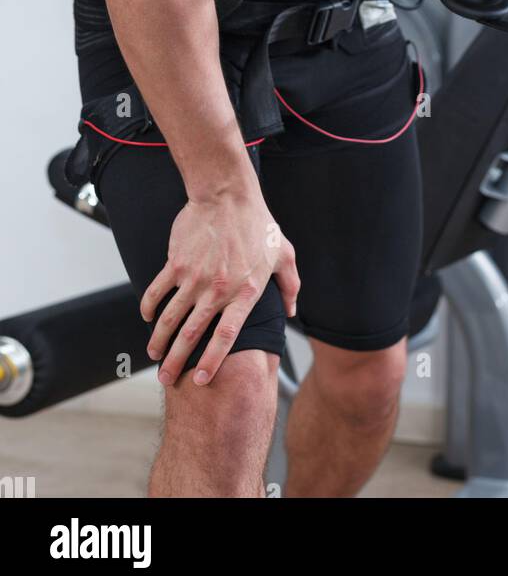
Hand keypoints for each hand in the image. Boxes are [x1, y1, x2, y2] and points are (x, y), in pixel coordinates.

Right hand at [141, 184, 299, 387]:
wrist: (228, 195)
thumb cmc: (258, 223)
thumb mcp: (283, 254)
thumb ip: (290, 285)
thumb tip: (292, 311)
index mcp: (244, 292)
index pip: (227, 336)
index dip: (212, 360)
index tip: (200, 380)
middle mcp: (217, 290)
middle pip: (192, 335)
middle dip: (176, 361)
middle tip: (166, 379)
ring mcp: (194, 277)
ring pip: (170, 318)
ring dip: (159, 340)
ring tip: (154, 354)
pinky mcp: (176, 263)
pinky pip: (157, 291)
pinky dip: (149, 307)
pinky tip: (147, 317)